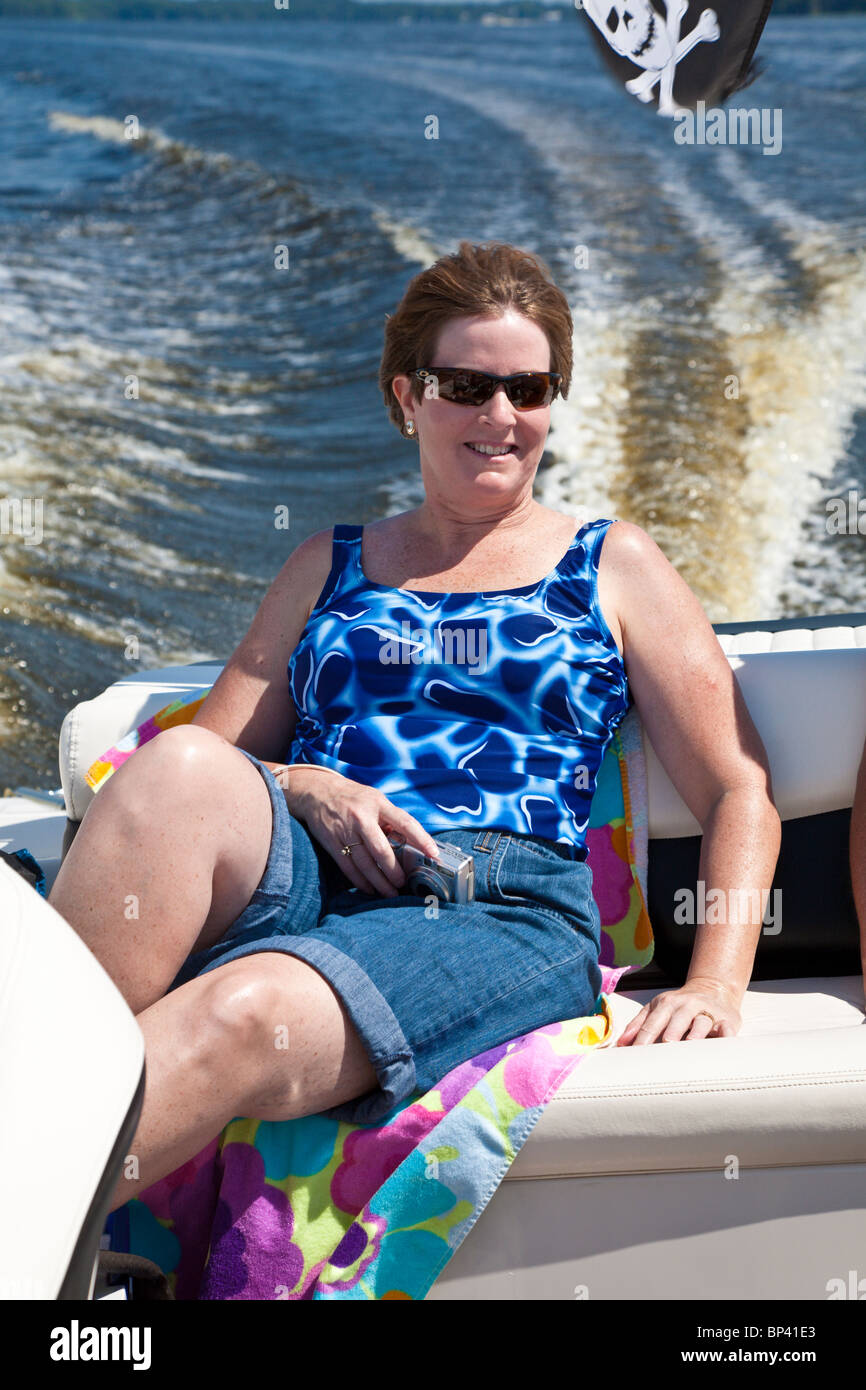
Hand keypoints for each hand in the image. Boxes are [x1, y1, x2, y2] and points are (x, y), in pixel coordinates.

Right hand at [279, 764, 439, 897]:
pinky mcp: (331, 842)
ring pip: (365, 863)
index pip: (405, 822)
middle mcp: (362, 817)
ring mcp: (345, 830)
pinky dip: (360, 881)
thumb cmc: (353, 797)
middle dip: (394, 871)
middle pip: (381, 850)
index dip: (421, 839)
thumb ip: (390, 818)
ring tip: (389, 892)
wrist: (316, 791)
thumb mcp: (375, 799)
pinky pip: (348, 867)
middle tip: (403, 883)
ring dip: (379, 882)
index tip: (433, 854)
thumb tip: (409, 842)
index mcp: (378, 803)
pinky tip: (369, 888)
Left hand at [615, 978, 740, 1045]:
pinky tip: (723, 1043)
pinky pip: (727, 1029)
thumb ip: (638, 1025)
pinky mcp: (727, 1020)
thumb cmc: (680, 1005)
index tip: (636, 1054)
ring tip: (690, 1044)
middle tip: (665, 1047)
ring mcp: (708, 1011)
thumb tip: (620, 1044)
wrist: (713, 989)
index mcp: (667, 1004)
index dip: (644, 1038)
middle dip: (671, 1033)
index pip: (653, 1023)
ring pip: (702, 1022)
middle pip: (677, 1020)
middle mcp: (687, 1005)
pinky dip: (726, 1036)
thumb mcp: (657, 1008)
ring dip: (696, 1033)